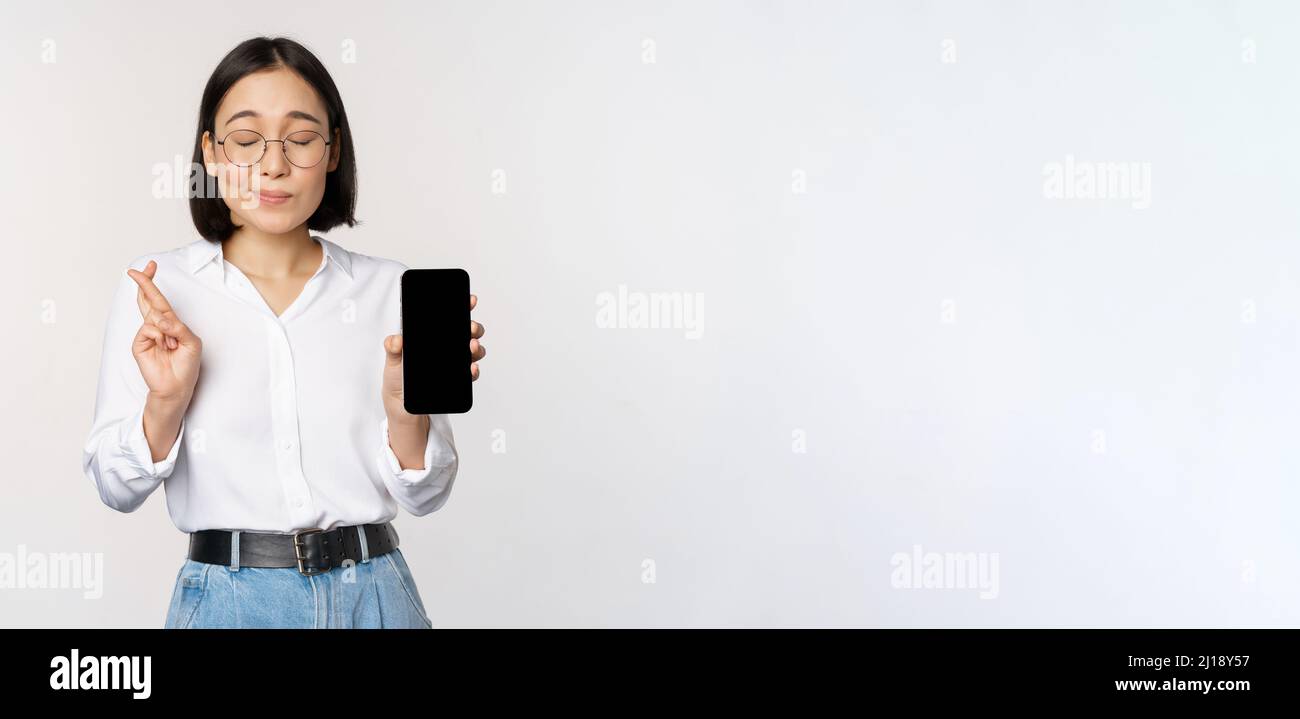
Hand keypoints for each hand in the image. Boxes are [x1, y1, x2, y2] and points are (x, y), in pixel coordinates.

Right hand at [126, 260, 202, 404]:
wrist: (177, 386)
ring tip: (172, 345)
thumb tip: (160, 318)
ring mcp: (147, 334)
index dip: (153, 283)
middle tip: (135, 270)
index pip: (160, 300)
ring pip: (153, 316)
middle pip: (148, 300)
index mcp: (171, 324)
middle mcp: (158, 326)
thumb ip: (178, 327)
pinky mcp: (139, 343)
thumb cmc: (187, 365)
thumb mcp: (192, 343)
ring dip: (166, 328)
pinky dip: (159, 335)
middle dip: (144, 284)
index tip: (150, 266)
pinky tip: (164, 347)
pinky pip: (148, 328)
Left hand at [382, 293, 485, 419]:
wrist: (402, 407)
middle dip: (474, 327)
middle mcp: (447, 348)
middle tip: (471, 327)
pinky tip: (471, 368)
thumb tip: (396, 339)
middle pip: (467, 332)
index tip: (470, 300)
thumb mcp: (392, 361)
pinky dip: (474, 370)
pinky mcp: (458, 380)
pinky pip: (471, 373)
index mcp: (432, 337)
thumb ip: (392, 347)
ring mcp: (454, 363)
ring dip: (477, 347)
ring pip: (473, 350)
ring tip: (472, 347)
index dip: (462, 306)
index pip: (450, 318)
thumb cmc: (397, 380)